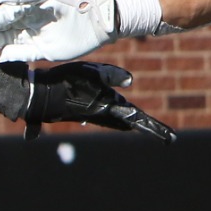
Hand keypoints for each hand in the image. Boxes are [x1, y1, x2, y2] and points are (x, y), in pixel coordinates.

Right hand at [0, 0, 117, 61]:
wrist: (101, 15)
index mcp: (29, 6)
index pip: (4, 14)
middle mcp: (29, 22)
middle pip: (3, 29)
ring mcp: (36, 37)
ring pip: (11, 42)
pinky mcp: (46, 51)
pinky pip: (25, 55)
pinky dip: (14, 57)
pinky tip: (1, 58)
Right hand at [4, 62, 174, 140]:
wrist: (39, 97)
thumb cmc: (67, 82)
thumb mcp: (92, 72)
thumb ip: (112, 75)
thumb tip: (129, 81)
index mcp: (109, 108)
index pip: (137, 119)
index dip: (155, 128)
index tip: (171, 139)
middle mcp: (102, 114)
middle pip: (128, 122)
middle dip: (144, 126)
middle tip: (162, 134)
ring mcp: (91, 114)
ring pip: (115, 120)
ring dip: (129, 122)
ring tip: (141, 126)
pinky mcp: (82, 112)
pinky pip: (103, 116)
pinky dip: (112, 117)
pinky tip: (110, 117)